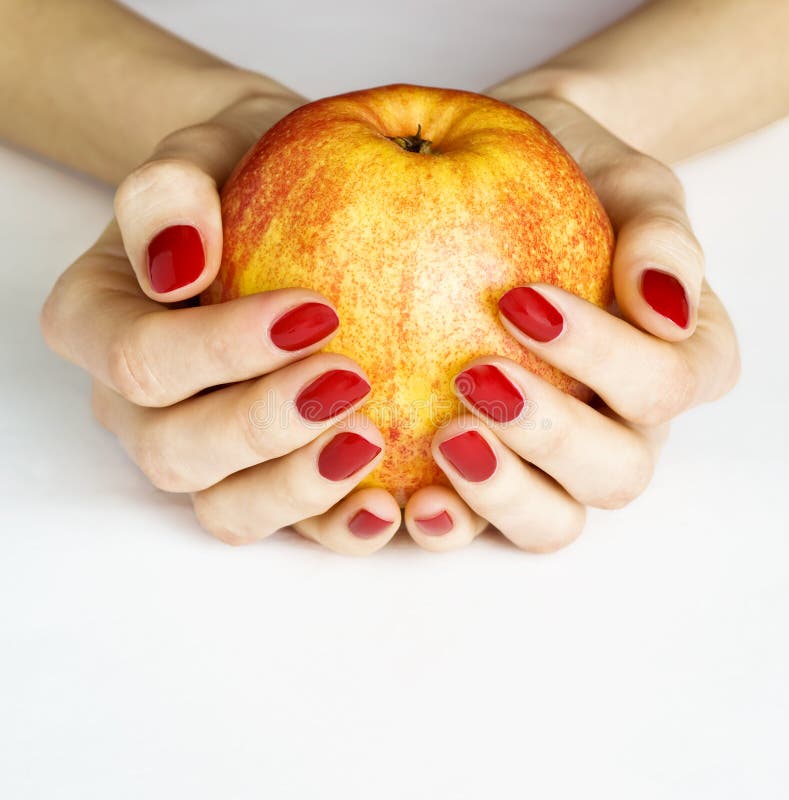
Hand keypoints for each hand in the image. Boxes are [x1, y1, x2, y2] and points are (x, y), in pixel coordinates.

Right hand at [40, 92, 401, 553]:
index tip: (317, 313)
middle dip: (263, 427)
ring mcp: (200, 451)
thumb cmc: (242, 171)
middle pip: (176, 451)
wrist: (282, 199)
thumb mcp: (204, 151)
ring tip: (371, 444)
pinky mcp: (261, 475)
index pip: (142, 357)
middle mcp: (138, 404)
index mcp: (102, 323)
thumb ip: (168, 191)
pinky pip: (285, 523)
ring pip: (223, 507)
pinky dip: (334, 526)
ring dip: (297, 488)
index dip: (221, 350)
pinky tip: (387, 508)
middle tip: (350, 382)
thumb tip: (177, 262)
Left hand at [403, 95, 739, 551]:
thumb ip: (658, 230)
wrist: (486, 179)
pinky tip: (401, 500)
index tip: (522, 301)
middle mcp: (619, 427)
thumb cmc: (566, 177)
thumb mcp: (618, 180)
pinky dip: (442, 523)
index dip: (606, 359)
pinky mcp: (483, 478)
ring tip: (444, 442)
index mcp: (671, 362)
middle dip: (551, 436)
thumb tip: (664, 304)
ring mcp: (551, 465)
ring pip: (552, 521)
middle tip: (477, 379)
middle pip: (616, 472)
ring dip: (502, 496)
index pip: (667, 384)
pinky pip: (473, 523)